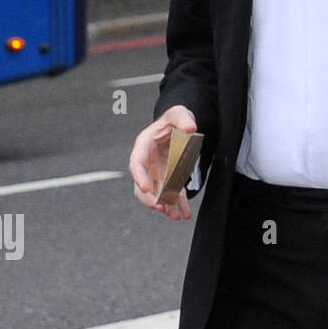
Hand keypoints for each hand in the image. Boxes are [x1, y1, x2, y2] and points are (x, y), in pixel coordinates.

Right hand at [129, 105, 196, 220]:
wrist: (180, 124)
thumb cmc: (175, 118)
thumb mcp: (179, 113)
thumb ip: (183, 118)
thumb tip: (190, 128)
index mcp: (144, 145)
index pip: (137, 164)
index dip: (140, 177)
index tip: (146, 188)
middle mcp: (148, 161)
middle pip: (142, 184)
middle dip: (150, 198)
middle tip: (160, 207)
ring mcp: (157, 171)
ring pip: (157, 193)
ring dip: (165, 205)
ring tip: (175, 216)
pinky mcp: (169, 177)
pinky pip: (171, 193)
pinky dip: (177, 203)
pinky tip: (184, 213)